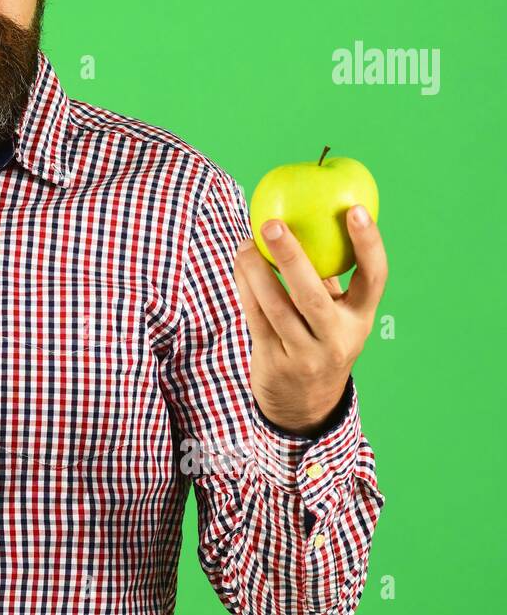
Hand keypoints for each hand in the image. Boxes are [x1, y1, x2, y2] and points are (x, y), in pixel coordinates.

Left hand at [233, 205, 387, 435]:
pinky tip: (240, 264)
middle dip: (292, 257)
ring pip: (276, 307)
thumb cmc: (320, 337)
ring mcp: (306, 354)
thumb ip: (330, 274)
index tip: (355, 210)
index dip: (369, 244)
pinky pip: (256, 317)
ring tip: (246, 244)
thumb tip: (314, 213)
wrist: (305, 405)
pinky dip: (246, 287)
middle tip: (272, 224)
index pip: (374, 279)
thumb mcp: (336, 313)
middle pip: (313, 295)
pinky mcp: (275, 362)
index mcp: (360, 319)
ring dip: (256, 271)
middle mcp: (338, 338)